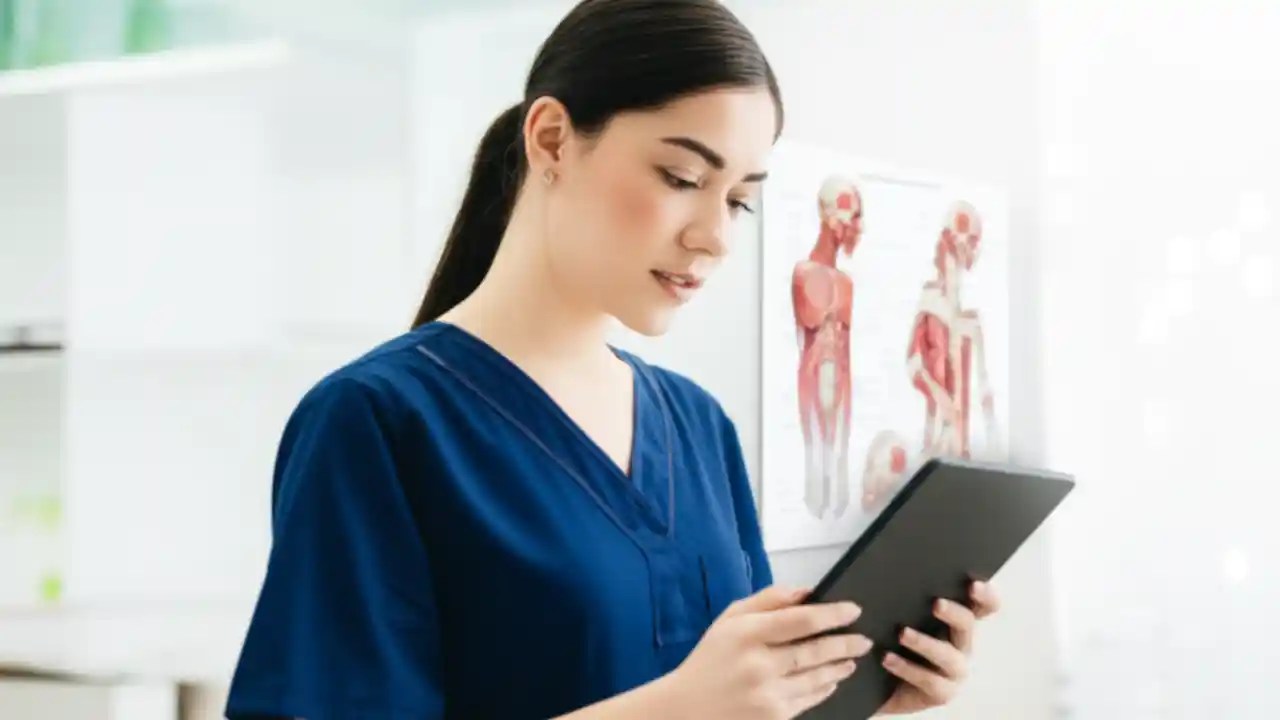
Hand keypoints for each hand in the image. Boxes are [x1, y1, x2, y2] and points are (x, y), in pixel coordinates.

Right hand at [659, 585, 874, 719]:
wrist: (686, 710)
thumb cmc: (711, 659)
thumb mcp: (729, 620)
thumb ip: (767, 601)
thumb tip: (807, 591)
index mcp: (746, 634)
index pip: (800, 620)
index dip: (832, 614)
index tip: (854, 610)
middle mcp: (759, 664)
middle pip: (815, 650)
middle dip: (846, 642)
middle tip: (864, 638)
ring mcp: (768, 694)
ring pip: (817, 677)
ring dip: (840, 666)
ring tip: (853, 657)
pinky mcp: (774, 717)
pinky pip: (810, 699)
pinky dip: (825, 687)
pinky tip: (833, 679)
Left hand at [876, 581, 1001, 715]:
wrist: (877, 678)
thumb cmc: (891, 637)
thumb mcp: (896, 613)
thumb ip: (903, 597)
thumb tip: (890, 576)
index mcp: (957, 620)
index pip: (984, 606)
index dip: (985, 596)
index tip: (973, 585)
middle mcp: (962, 644)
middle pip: (967, 625)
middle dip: (954, 613)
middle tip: (935, 604)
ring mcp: (955, 670)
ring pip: (949, 656)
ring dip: (926, 643)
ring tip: (902, 634)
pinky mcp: (942, 692)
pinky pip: (929, 680)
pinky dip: (908, 668)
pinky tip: (887, 659)